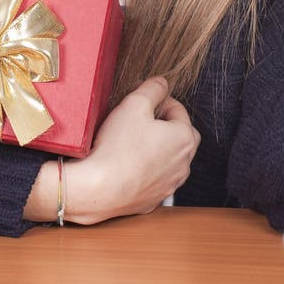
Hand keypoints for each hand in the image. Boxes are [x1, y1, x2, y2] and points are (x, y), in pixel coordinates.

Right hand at [66, 76, 199, 224]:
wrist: (98, 189)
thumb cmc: (117, 147)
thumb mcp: (135, 103)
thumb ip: (153, 88)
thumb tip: (162, 83)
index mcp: (184, 138)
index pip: (178, 109)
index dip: (160, 100)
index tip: (143, 99)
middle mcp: (183, 163)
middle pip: (180, 135)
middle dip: (165, 124)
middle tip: (142, 119)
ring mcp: (169, 184)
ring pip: (170, 159)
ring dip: (158, 148)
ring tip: (133, 141)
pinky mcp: (153, 199)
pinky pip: (155, 178)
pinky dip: (147, 169)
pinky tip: (128, 162)